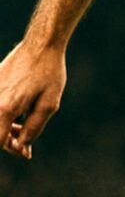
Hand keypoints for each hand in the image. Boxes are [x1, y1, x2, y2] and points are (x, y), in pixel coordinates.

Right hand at [0, 41, 66, 159]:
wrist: (40, 45)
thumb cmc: (48, 73)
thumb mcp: (49, 104)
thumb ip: (34, 127)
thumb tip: (22, 145)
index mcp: (5, 108)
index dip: (11, 149)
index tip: (25, 151)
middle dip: (8, 141)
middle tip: (26, 144)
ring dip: (4, 128)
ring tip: (23, 127)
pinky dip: (2, 115)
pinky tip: (18, 113)